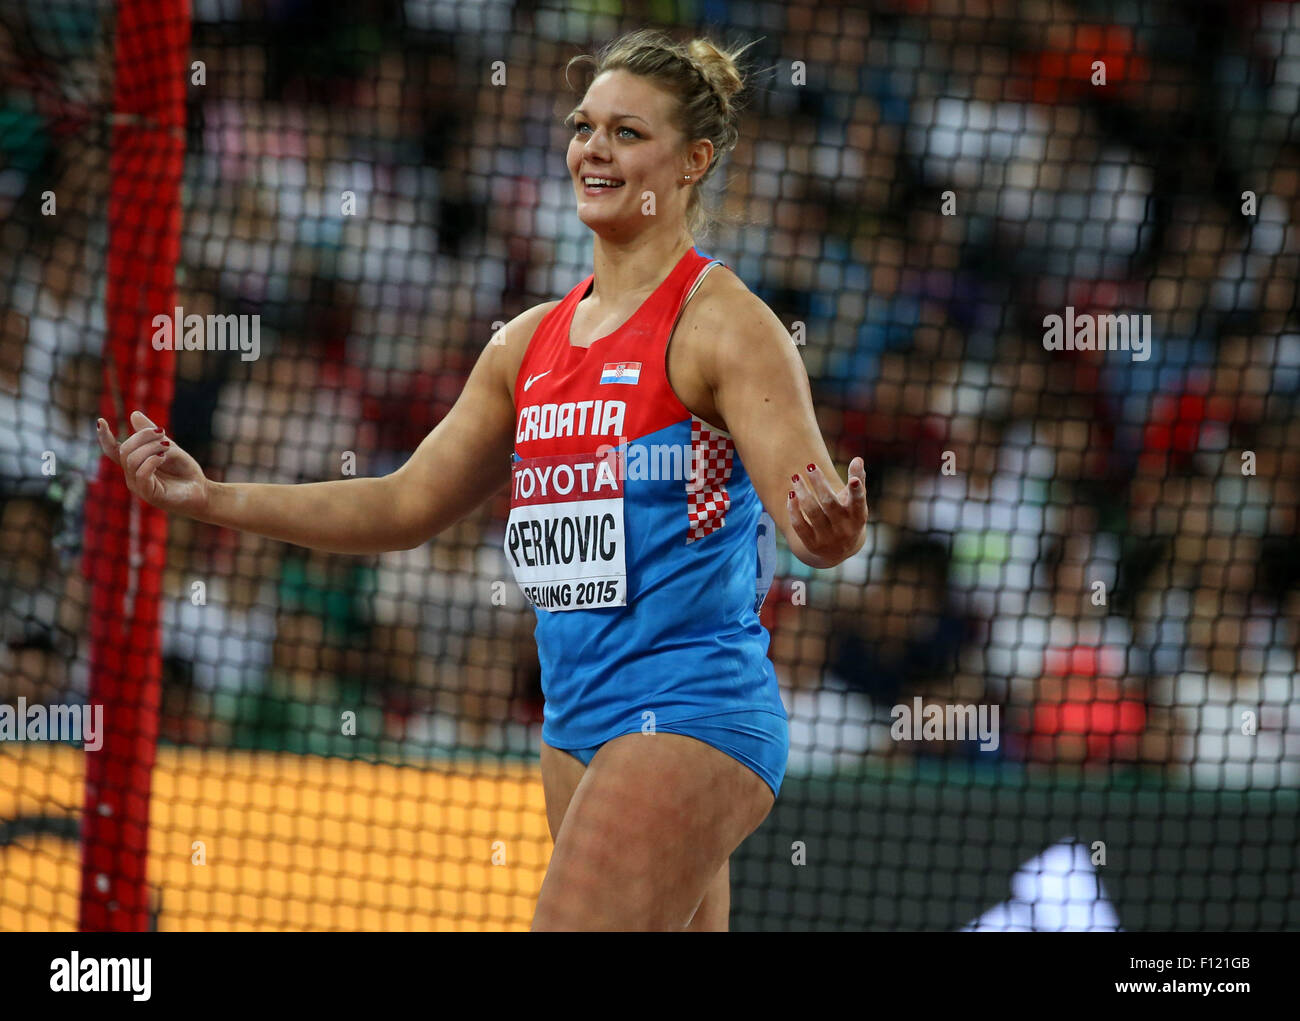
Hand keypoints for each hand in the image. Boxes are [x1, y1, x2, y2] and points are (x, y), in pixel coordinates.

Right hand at [96, 410, 211, 517]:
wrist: (201, 490)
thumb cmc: (183, 470)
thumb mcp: (168, 446)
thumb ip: (150, 434)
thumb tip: (133, 414)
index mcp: (134, 464)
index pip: (112, 450)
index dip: (104, 437)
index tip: (100, 420)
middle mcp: (132, 475)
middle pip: (125, 450)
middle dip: (142, 436)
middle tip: (163, 433)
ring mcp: (139, 486)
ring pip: (132, 460)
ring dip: (151, 447)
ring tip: (167, 446)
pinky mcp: (150, 494)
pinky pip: (142, 474)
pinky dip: (152, 461)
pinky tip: (163, 457)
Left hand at [787, 456, 867, 566]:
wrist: (838, 550)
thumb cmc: (848, 516)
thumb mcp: (855, 502)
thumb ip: (858, 480)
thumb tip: (857, 459)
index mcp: (858, 516)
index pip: (858, 502)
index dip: (857, 491)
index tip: (853, 479)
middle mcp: (844, 529)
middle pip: (829, 503)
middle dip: (819, 483)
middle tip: (810, 466)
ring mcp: (828, 538)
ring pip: (812, 512)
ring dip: (803, 493)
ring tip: (796, 477)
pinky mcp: (812, 544)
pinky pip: (799, 525)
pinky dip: (793, 510)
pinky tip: (791, 495)